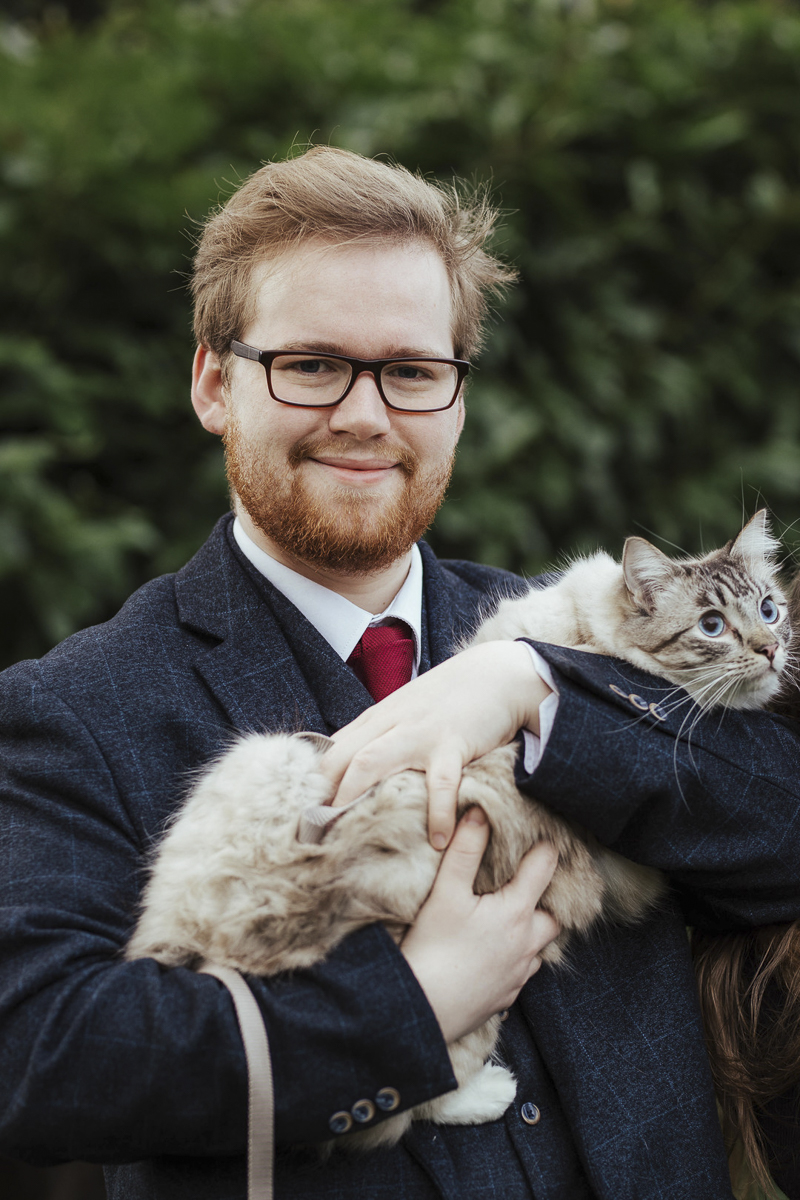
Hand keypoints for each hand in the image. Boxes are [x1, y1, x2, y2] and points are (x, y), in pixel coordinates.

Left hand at [321, 640, 551, 848]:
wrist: (496, 673)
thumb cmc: (450, 699)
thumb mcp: (406, 713)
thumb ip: (382, 738)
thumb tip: (357, 775)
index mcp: (375, 720)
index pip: (330, 753)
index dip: (311, 786)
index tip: (301, 820)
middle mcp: (389, 724)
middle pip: (339, 759)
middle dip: (321, 797)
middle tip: (313, 838)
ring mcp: (418, 732)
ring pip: (371, 763)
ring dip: (354, 799)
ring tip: (349, 838)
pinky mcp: (452, 742)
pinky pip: (439, 782)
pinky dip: (437, 812)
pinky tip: (439, 840)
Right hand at [401, 807, 559, 1043]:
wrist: (420, 1009)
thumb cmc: (432, 948)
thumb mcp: (445, 892)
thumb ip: (465, 850)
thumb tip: (480, 812)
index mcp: (516, 913)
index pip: (544, 869)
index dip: (546, 848)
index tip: (546, 835)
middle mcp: (526, 944)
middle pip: (553, 915)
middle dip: (546, 898)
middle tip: (529, 882)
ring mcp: (518, 974)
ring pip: (539, 946)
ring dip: (532, 930)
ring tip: (511, 917)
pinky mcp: (506, 996)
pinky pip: (522, 972)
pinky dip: (516, 957)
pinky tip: (495, 952)